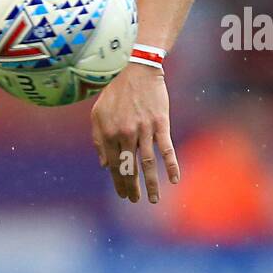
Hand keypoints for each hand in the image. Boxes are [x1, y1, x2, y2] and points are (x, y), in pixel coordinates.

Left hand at [91, 62, 179, 203]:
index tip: (123, 195)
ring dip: (151, 184)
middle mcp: (125, 134)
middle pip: (129, 168)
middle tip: (136, 201)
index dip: (118, 182)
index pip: (113, 165)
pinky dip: (171, 166)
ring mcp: (144, 130)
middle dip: (132, 188)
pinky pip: (166, 149)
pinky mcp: (160, 124)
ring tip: (153, 199)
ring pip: (147, 163)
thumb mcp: (98, 114)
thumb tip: (104, 165)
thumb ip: (98, 139)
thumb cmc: (116, 93)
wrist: (138, 71)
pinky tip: (174, 180)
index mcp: (108, 133)